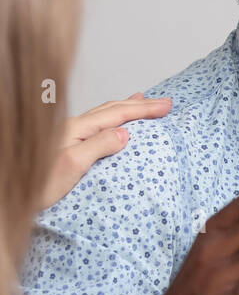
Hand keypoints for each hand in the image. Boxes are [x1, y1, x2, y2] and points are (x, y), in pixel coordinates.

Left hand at [39, 92, 171, 209]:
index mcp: (76, 129)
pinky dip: (111, 117)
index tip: (167, 105)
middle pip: (111, 109)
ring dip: (125, 107)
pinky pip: (96, 123)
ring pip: (103, 114)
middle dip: (139, 104)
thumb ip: (98, 146)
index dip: (144, 109)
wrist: (10, 193)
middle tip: (164, 102)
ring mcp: (66, 135)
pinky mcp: (64, 145)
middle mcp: (71, 127)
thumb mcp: (72, 166)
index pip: (117, 114)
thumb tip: (126, 133)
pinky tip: (112, 123)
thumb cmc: (37, 185)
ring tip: (140, 101)